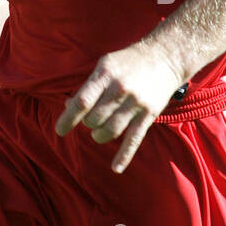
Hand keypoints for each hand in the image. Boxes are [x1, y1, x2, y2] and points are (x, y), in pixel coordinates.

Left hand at [55, 39, 183, 173]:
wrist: (165, 57)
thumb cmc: (128, 62)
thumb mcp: (105, 66)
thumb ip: (88, 87)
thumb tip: (68, 108)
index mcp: (105, 74)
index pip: (82, 102)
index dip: (68, 119)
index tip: (59, 130)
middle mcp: (120, 89)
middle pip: (94, 119)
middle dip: (88, 123)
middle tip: (91, 119)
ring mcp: (135, 102)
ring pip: (110, 131)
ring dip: (99, 136)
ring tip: (99, 132)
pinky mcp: (148, 114)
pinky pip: (134, 139)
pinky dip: (124, 155)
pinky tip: (116, 168)